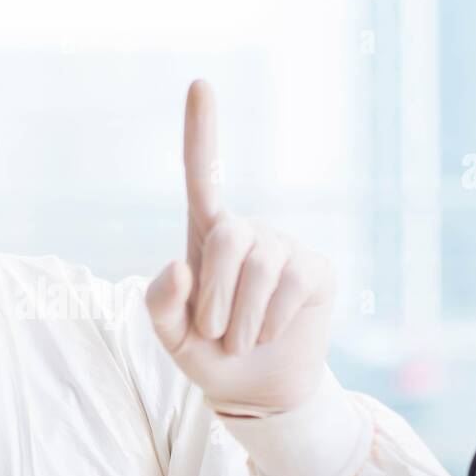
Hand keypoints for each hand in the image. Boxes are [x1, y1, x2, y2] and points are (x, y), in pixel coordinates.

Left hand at [146, 80, 335, 413]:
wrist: (258, 391)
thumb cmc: (210, 355)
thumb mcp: (170, 338)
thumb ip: (159, 305)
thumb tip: (181, 264)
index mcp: (207, 237)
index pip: (204, 177)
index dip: (203, 132)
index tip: (201, 84)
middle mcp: (249, 233)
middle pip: (227, 237)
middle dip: (215, 297)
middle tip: (216, 332)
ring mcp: (286, 248)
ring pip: (260, 267)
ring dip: (243, 320)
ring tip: (242, 340)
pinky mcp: (316, 271)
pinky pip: (291, 285)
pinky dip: (272, 321)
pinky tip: (271, 332)